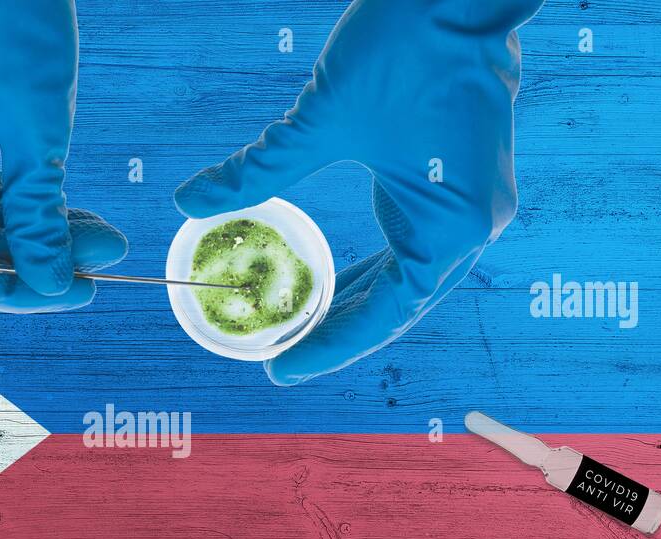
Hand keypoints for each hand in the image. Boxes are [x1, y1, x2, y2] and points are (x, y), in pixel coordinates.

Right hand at [0, 0, 126, 312]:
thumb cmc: (1, 25)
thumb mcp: (34, 136)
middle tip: (106, 259)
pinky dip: (29, 200)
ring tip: (104, 235)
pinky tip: (74, 207)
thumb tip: (52, 286)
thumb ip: (39, 219)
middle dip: (40, 260)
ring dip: (41, 233)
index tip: (76, 292)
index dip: (15, 294)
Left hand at [175, 0, 543, 383]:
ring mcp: (472, 208)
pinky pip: (415, 246)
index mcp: (448, 229)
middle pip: (398, 307)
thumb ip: (258, 169)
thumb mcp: (320, 118)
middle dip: (338, 332)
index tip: (278, 369)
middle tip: (281, 357)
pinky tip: (334, 280)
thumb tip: (188, 201)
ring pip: (407, 280)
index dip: (328, 348)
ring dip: (356, 302)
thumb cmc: (401, 46)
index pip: (384, 315)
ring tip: (300, 327)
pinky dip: (375, 268)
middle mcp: (470, 229)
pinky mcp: (462, 185)